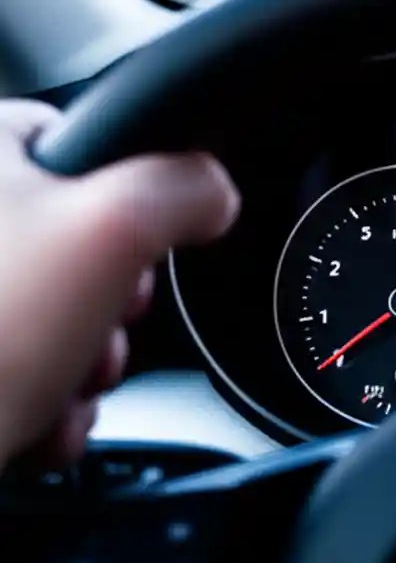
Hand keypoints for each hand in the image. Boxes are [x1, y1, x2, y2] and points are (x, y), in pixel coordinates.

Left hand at [0, 100, 237, 468]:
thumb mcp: (116, 229)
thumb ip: (182, 189)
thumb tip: (210, 193)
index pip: (72, 141)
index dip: (128, 202)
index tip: (131, 254)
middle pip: (69, 244)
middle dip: (105, 310)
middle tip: (96, 333)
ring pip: (45, 315)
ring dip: (81, 367)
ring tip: (61, 389)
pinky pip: (13, 367)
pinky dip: (38, 401)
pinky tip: (35, 421)